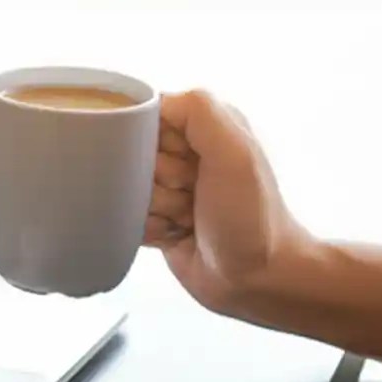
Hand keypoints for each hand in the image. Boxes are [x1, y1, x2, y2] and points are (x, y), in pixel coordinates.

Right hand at [144, 90, 313, 315]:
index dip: (153, 139)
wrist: (257, 279)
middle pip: (132, 152)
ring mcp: (168, 188)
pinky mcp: (155, 219)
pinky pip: (124, 216)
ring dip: (153, 207)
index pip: (147, 114)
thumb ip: (198, 112)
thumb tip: (150, 102)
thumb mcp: (235, 151)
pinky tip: (176, 235)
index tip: (182, 160)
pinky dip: (147, 228)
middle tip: (190, 193)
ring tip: (187, 218)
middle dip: (155, 178)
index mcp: (205, 126)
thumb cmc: (251, 216)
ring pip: (125, 187)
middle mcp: (185, 152)